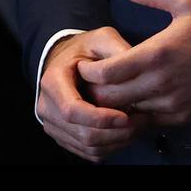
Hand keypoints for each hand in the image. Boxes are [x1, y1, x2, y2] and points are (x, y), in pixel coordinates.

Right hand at [37, 26, 150, 161]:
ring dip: (116, 141)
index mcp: (53, 82)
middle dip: (115, 132)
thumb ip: (116, 48)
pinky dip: (110, 147)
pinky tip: (127, 133)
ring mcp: (53, 125)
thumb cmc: (86, 49)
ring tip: (140, 127)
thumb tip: (134, 65)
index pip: (72, 110)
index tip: (126, 116)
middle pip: (81, 133)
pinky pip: (87, 152)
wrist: (68, 61)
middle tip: (142, 122)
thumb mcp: (101, 38)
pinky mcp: (64, 136)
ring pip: (86, 146)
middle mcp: (47, 107)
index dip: (100, 118)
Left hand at [76, 0, 190, 126]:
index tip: (85, 63)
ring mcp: (170, 104)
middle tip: (91, 79)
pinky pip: (146, 122)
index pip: (106, 73)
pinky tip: (136, 98)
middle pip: (110, 98)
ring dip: (114, 103)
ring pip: (126, 112)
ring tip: (111, 88)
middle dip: (94, 90)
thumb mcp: (189, 1)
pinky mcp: (180, 117)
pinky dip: (135, 113)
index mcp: (158, 54)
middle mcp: (160, 83)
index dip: (88, 71)